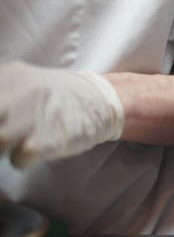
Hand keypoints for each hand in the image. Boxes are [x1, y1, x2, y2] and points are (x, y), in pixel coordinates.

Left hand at [0, 62, 123, 167]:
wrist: (101, 101)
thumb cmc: (54, 97)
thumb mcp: (19, 82)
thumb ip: (0, 93)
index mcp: (9, 77)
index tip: (1, 122)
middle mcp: (20, 93)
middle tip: (7, 135)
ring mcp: (35, 116)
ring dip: (5, 146)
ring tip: (20, 140)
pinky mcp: (47, 140)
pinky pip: (19, 158)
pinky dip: (22, 158)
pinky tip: (34, 148)